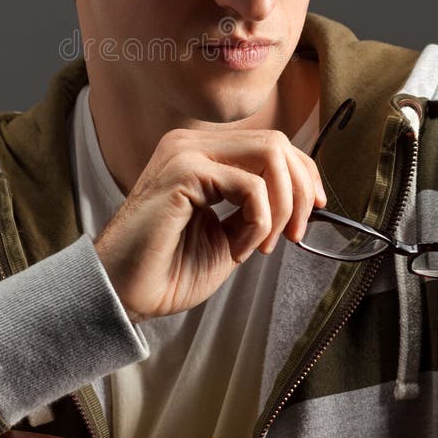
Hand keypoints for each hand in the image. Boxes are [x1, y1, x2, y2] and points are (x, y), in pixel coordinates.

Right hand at [94, 128, 326, 321]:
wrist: (123, 294)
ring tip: (263, 246)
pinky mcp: (183, 172)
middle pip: (277, 142)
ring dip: (282, 208)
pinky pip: (251, 187)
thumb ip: (259, 208)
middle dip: (300, 191)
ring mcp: (185, 152)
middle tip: (296, 236)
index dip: (303, 174)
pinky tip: (238, 250)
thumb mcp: (229, 233)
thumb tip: (305, 198)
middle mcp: (192, 143)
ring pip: (270, 155)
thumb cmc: (169, 269)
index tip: (314, 210)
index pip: (270, 143)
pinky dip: (259, 223)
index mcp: (202, 153)